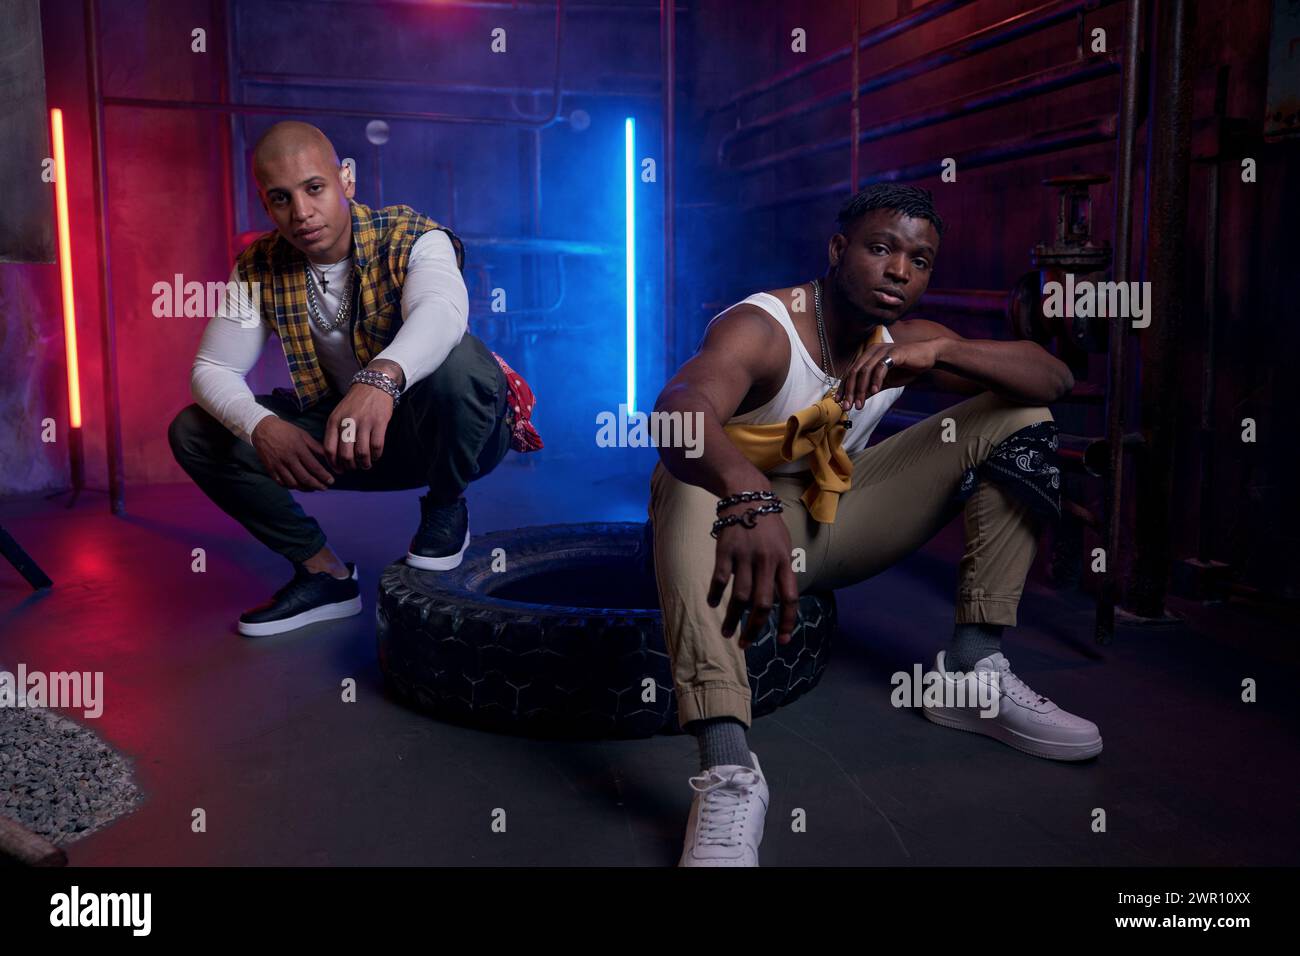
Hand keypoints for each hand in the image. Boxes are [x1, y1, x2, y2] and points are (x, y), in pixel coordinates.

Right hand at [251, 416, 334, 490]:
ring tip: (313, 488)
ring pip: (293, 483)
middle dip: (317, 485)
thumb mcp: (303, 435)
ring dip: (305, 488)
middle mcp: (288, 458)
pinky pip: (281, 483)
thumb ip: (316, 447)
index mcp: (299, 449)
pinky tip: (298, 485)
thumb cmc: (286, 430)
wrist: (263, 428)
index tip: (331, 481)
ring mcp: (278, 465)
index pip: (314, 467)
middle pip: (305, 478)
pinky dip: (290, 487)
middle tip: (324, 488)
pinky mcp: (270, 469)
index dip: (324, 476)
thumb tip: (329, 456)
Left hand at [324, 379, 395, 470]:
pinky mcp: (379, 422)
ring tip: (366, 465)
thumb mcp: (338, 413)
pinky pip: (377, 446)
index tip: (340, 470)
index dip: (334, 464)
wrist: (373, 385)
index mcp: (334, 421)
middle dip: (350, 466)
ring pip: (362, 453)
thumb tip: (336, 457)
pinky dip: (376, 455)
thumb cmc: (355, 403)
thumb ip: (335, 432)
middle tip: (354, 468)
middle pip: (346, 454)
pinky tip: (376, 456)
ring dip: (364, 464)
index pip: (329, 449)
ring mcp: (364, 422)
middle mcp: (347, 422)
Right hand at [706, 499, 798, 648]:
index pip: (790, 598)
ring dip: (732, 619)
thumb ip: (783, 570)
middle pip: (762, 605)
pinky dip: (716, 595)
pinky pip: (720, 580)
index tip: (783, 640)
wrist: (746, 495)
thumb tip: (780, 600)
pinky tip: (713, 604)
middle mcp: (766, 561)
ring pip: (740, 597)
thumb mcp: (784, 544)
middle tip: (746, 644)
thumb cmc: (767, 523)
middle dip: (755, 629)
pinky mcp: (725, 551)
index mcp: (784, 561)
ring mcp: (745, 556)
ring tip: (727, 632)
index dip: (788, 622)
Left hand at [838, 338, 942, 409]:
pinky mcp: (894, 353)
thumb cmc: (907, 368)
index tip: (840, 403)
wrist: (929, 357)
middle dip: (849, 391)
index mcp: (868, 356)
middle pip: (854, 372)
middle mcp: (872, 351)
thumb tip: (858, 399)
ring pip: (865, 371)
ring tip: (859, 404)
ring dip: (861, 389)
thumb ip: (872, 388)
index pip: (851, 373)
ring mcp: (882, 350)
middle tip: (847, 407)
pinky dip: (875, 381)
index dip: (844, 388)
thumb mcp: (886, 382)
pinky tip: (874, 392)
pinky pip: (880, 367)